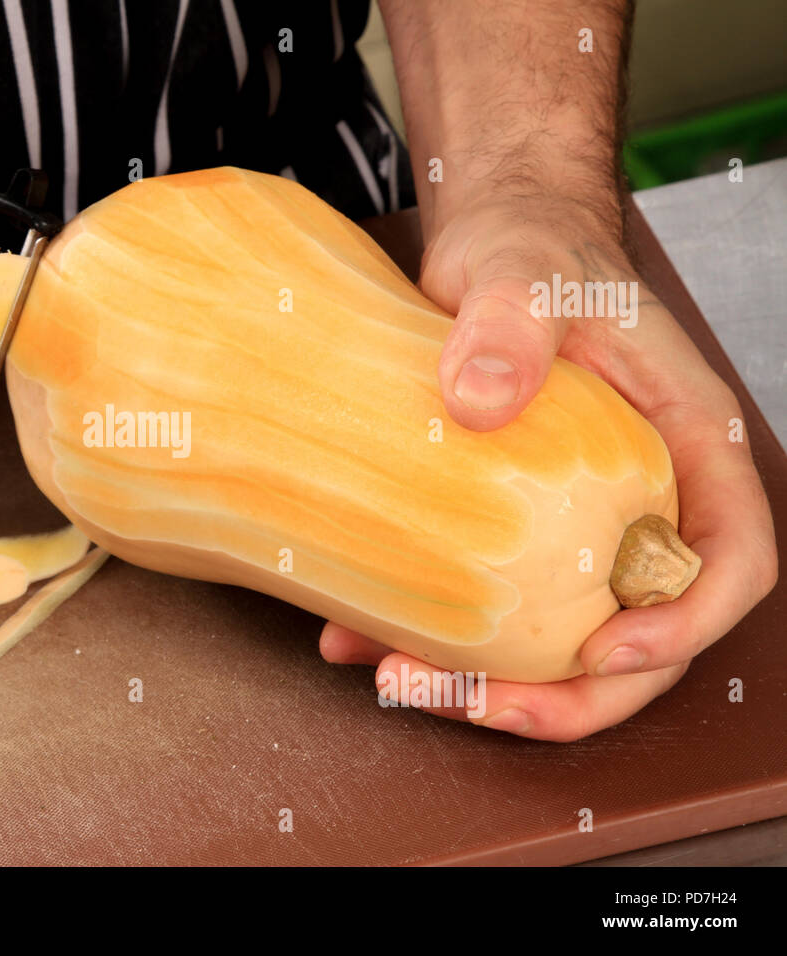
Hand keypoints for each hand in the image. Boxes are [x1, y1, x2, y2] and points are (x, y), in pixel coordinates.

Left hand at [320, 196, 777, 740]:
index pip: (733, 558)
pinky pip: (486, 604)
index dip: (684, 624)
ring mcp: (577, 523)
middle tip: (474, 705)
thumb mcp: (524, 273)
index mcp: (686, 447)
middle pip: (640, 634)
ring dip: (489, 686)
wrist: (486, 249)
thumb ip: (510, 324)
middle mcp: (642, 501)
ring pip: (558, 638)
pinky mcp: (510, 530)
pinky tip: (357, 638)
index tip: (604, 650)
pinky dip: (431, 637)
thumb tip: (477, 398)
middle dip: (567, 695)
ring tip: (398, 683)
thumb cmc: (535, 251)